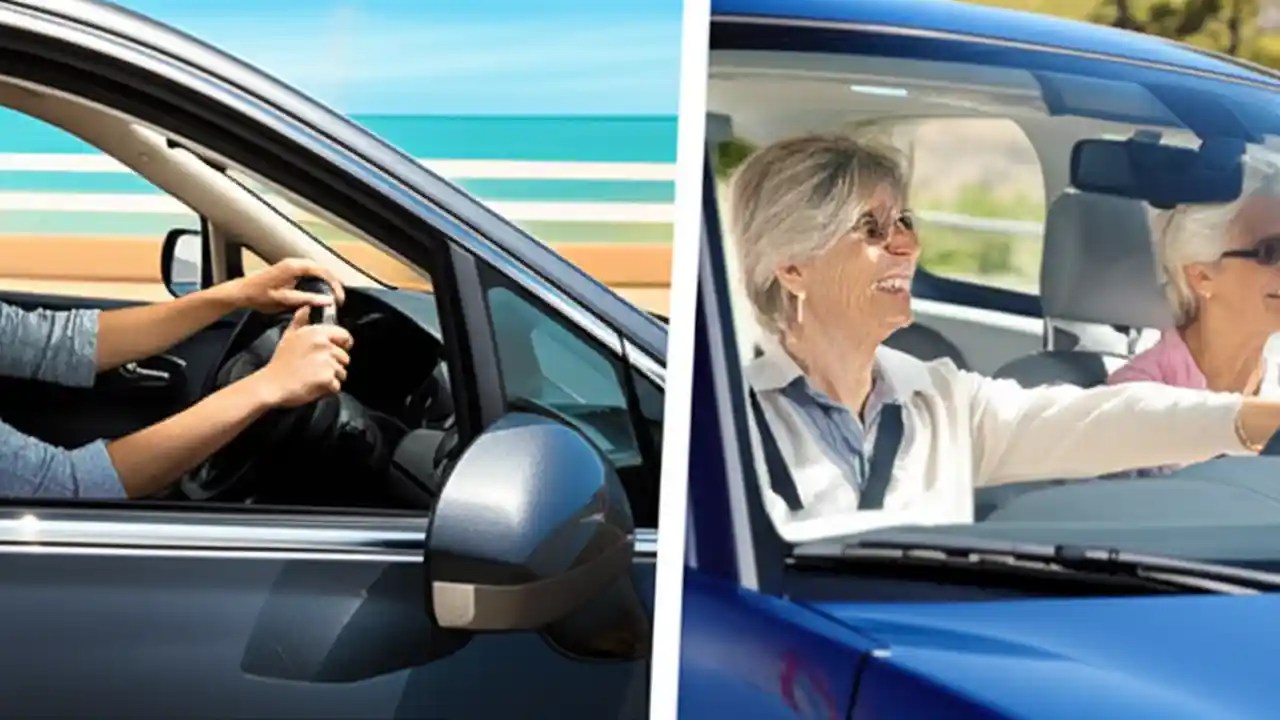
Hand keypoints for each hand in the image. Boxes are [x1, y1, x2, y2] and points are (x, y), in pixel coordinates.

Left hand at [219, 258, 345, 313]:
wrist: (241, 292)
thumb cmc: (259, 296)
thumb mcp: (284, 300)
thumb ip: (307, 299)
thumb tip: (328, 300)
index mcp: (295, 267)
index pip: (323, 271)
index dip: (334, 285)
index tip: (339, 299)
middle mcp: (295, 262)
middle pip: (322, 269)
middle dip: (333, 284)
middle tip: (339, 300)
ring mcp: (292, 264)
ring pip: (317, 271)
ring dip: (327, 282)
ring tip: (333, 297)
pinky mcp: (290, 269)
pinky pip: (310, 273)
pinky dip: (318, 282)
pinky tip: (320, 293)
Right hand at [251, 307, 353, 407]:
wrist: (272, 385)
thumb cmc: (280, 362)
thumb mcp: (289, 336)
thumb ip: (300, 321)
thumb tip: (306, 307)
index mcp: (317, 333)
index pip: (345, 335)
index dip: (343, 344)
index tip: (337, 350)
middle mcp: (324, 345)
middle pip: (344, 357)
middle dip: (335, 364)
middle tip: (317, 368)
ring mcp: (327, 362)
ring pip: (342, 372)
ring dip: (332, 377)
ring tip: (314, 377)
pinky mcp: (327, 378)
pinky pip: (336, 385)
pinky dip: (328, 388)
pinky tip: (314, 386)